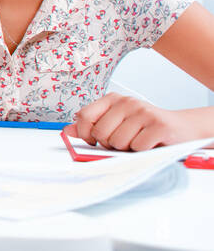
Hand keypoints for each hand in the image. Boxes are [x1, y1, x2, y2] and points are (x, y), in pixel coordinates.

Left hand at [72, 94, 193, 150]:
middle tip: (123, 141)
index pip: (84, 116)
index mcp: (112, 99)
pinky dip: (141, 151)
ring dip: (126, 148)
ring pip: (118, 142)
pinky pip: (137, 147)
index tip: (93, 140)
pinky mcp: (159, 125)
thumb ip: (92, 126)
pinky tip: (149, 144)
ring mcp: (144, 112)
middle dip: (109, 144)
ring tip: (137, 141)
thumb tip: (68, 130)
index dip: (85, 133)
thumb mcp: (116, 123)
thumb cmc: (144, 128)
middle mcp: (127, 102)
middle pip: (100, 133)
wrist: (181, 128)